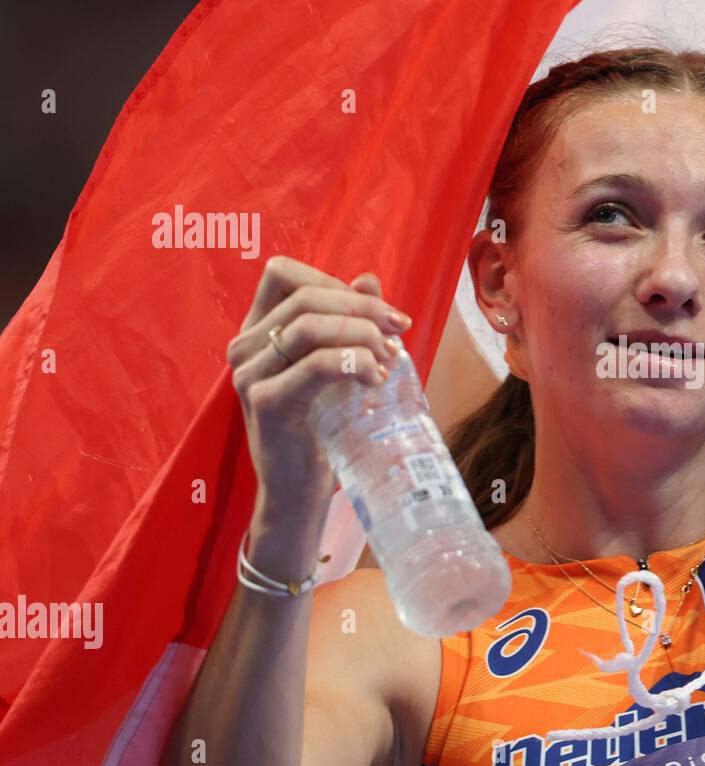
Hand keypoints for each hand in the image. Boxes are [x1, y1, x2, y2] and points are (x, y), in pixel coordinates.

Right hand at [227, 255, 412, 531]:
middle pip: (306, 297)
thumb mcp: (338, 367)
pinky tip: (375, 381)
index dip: (334, 281)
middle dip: (363, 308)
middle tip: (399, 330)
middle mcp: (245, 347)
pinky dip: (354, 364)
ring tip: (389, 359)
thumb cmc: (321, 427)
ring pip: (311, 326)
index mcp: (256, 330)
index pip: (283, 274)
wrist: (299, 491)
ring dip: (363, 335)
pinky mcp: (266, 403)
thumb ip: (349, 322)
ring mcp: (250, 375)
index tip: (379, 310)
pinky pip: (316, 365)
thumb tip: (369, 279)